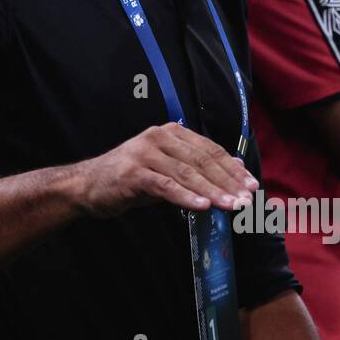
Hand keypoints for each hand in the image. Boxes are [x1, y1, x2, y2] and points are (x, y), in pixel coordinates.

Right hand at [74, 122, 257, 218]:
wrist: (88, 185)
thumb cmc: (130, 178)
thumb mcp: (166, 170)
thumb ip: (195, 170)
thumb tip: (233, 173)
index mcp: (170, 133)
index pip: (209, 150)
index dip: (232, 168)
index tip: (251, 185)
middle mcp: (159, 137)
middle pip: (201, 160)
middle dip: (227, 181)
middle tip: (246, 199)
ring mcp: (145, 153)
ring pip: (187, 173)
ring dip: (212, 191)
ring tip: (231, 206)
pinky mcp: (133, 173)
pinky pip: (165, 185)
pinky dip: (186, 196)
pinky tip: (202, 207)